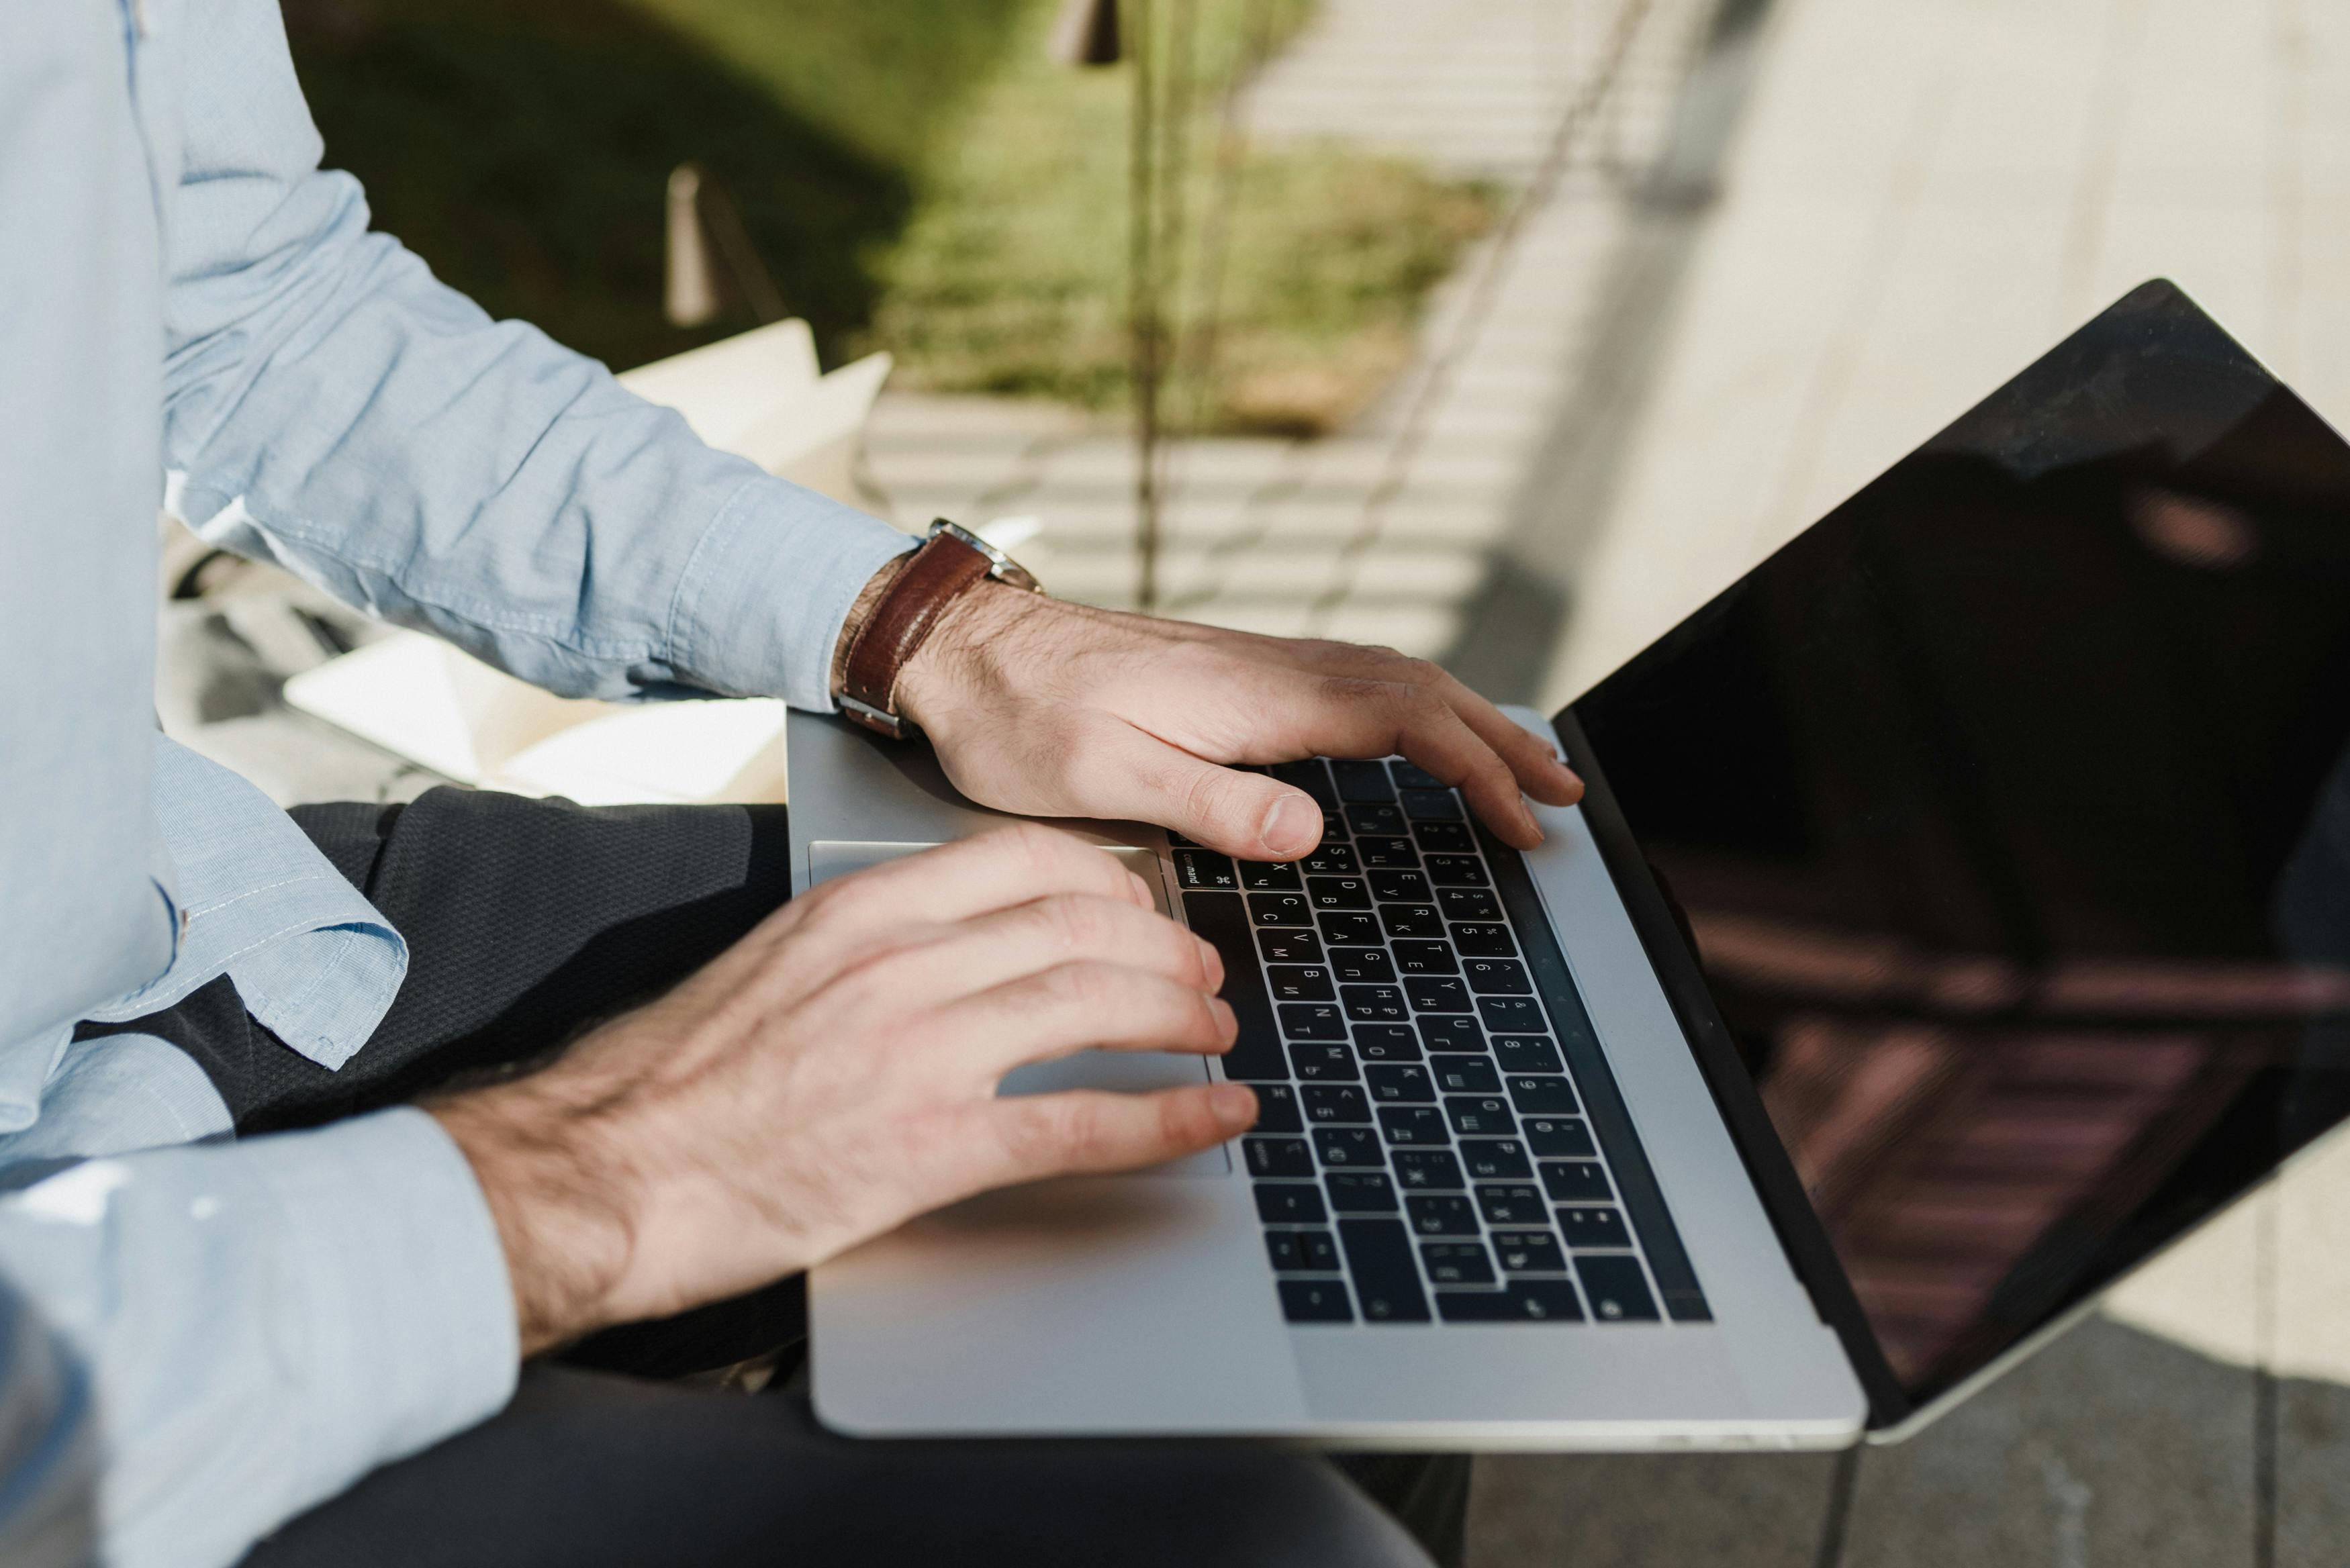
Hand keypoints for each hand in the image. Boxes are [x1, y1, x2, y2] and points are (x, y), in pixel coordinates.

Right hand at [430, 825, 1254, 1353]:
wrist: (597, 1172)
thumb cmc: (661, 1082)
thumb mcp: (762, 968)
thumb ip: (855, 946)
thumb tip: (931, 947)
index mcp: (857, 913)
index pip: (1020, 858)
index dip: (1107, 878)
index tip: (1139, 902)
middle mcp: (899, 964)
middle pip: (1078, 921)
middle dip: (1162, 942)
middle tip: (1199, 971)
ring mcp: (918, 1053)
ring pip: (1094, 1000)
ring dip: (1177, 1012)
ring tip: (1215, 1030)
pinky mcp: (928, 1148)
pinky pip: (1081, 1122)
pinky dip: (1168, 1117)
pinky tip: (1216, 1116)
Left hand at [893, 583, 1583, 860]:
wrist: (962, 649)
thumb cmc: (1017, 719)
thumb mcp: (1098, 777)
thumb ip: (1208, 802)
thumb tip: (1312, 829)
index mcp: (1251, 695)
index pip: (1402, 721)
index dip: (1475, 770)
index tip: (1525, 823)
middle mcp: (1268, 667)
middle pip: (1421, 690)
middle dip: (1501, 742)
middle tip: (1566, 794)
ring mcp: (1255, 665)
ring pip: (1395, 678)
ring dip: (1468, 720)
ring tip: (1523, 766)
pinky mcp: (1235, 673)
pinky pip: (1356, 681)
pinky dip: (1416, 709)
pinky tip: (1422, 735)